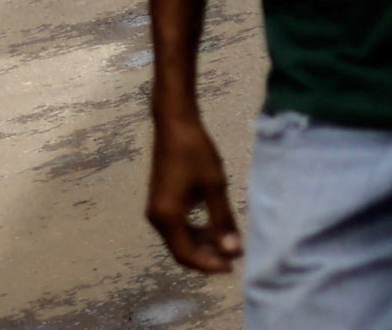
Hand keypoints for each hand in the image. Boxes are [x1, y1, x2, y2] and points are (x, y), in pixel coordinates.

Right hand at [147, 109, 241, 272]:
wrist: (175, 126)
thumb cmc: (196, 153)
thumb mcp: (215, 186)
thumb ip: (222, 220)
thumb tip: (232, 249)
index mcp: (167, 218)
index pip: (186, 254)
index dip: (208, 264)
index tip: (232, 266)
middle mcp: (157, 219)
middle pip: (181, 249)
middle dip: (207, 256)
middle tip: (234, 256)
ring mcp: (156, 211)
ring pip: (179, 239)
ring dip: (202, 244)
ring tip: (228, 243)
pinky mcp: (161, 202)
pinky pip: (177, 227)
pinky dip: (195, 232)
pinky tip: (214, 228)